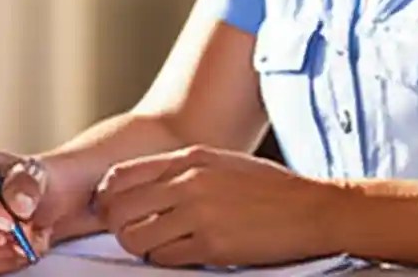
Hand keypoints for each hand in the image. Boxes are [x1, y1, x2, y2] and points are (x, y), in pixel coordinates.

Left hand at [94, 145, 346, 267]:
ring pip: (136, 238)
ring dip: (141, 246)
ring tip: (158, 245)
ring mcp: (199, 214)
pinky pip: (164, 258)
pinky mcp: (212, 245)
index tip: (111, 208)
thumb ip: (180, 170)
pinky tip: (182, 252)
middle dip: (118, 225)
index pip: (121, 175)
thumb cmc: (268, 187)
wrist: (310, 209)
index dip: (107, 197)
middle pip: (119, 209)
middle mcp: (188, 182)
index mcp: (189, 158)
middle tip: (131, 232)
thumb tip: (140, 186)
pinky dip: (166, 259)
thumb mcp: (219, 162)